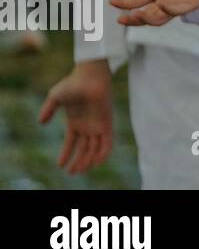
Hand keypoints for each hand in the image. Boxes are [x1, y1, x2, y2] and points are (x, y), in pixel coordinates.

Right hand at [38, 60, 113, 174]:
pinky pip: (107, 142)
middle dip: (78, 162)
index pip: (71, 143)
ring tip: (79, 170)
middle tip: (71, 173)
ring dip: (88, 161)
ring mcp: (98, 125)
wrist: (91, 75)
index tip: (60, 165)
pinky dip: (103, 154)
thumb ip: (48, 110)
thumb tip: (41, 123)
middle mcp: (88, 126)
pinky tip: (95, 163)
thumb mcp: (55, 97)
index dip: (65, 154)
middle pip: (84, 149)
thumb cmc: (73, 84)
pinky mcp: (107, 123)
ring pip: (94, 149)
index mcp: (75, 122)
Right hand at [110, 0, 198, 25]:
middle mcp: (164, 0)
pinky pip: (177, 11)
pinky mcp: (190, 4)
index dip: (124, 3)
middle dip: (133, 19)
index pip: (137, 0)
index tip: (112, 2)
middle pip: (145, 15)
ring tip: (137, 15)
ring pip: (158, 19)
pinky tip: (161, 6)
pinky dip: (168, 11)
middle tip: (121, 19)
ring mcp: (177, 4)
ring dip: (147, 19)